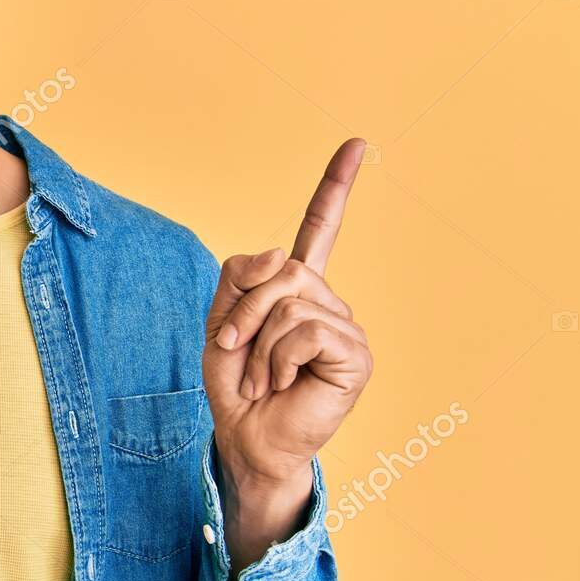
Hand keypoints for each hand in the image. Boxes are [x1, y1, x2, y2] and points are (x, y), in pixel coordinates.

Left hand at [202, 140, 373, 566]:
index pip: (321, 229)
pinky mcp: (355, 356)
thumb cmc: (235, 384)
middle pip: (284, 272)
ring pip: (291, 304)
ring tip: (261, 377)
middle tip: (233, 351)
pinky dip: (279, 359)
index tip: (358, 144)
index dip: (336, 187)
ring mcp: (345, 328)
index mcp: (298, 289)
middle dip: (243, 312)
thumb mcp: (221, 320)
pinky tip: (283, 384)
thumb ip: (241, 276)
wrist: (245, 436)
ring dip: (258, 345)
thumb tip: (283, 255)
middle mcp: (329, 302)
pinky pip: (306, 332)